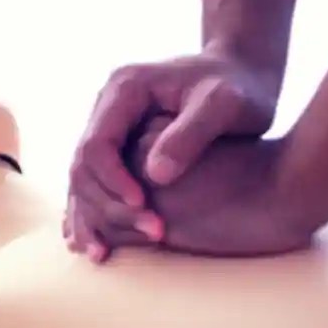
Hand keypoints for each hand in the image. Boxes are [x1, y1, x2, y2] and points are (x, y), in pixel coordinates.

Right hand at [65, 48, 281, 260]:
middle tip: (136, 238)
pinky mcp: (121, 143)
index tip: (144, 208)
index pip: (98, 144)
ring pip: (83, 177)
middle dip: (102, 206)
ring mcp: (111, 125)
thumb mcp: (224, 104)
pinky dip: (95, 211)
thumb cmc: (241, 86)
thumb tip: (155, 175)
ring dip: (90, 217)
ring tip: (99, 254)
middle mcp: (108, 106)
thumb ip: (191, 134)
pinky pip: (98, 181)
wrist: (245, 72)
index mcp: (125, 89)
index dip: (114, 181)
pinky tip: (98, 241)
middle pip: (83, 165)